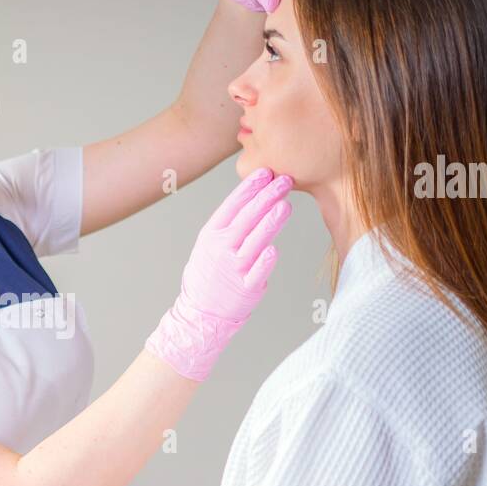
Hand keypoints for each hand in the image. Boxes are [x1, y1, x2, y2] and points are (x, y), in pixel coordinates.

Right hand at [144, 167, 292, 381]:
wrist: (200, 313)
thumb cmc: (208, 274)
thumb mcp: (209, 244)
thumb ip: (228, 224)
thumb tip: (253, 196)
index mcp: (211, 235)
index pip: (232, 205)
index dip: (250, 187)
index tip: (266, 172)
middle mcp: (221, 249)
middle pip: (247, 218)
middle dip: (267, 197)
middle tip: (285, 181)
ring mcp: (233, 269)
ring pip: (255, 241)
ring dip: (271, 222)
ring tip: (286, 205)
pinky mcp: (245, 289)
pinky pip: (258, 272)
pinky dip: (264, 261)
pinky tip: (274, 249)